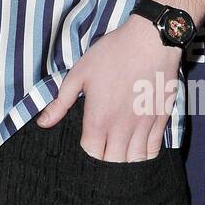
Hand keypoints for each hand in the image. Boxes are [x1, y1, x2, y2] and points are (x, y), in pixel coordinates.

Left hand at [35, 14, 181, 160]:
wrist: (150, 40)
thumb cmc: (112, 53)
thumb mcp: (79, 74)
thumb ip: (60, 102)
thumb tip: (43, 123)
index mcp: (99, 118)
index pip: (91, 154)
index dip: (87, 156)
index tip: (86, 147)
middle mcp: (122, 128)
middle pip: (113, 163)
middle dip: (105, 164)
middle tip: (101, 155)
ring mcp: (144, 125)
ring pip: (135, 161)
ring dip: (126, 163)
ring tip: (119, 156)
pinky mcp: (161, 119)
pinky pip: (154, 149)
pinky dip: (146, 155)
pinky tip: (138, 151)